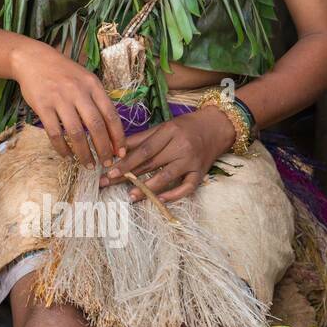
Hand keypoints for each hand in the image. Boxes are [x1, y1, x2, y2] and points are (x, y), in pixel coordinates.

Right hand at [11, 38, 127, 164]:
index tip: (121, 153)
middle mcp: (78, 92)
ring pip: (76, 133)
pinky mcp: (43, 106)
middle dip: (104, 149)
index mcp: (93, 85)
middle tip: (107, 164)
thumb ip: (97, 99)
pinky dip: (62, 148)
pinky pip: (55, 133)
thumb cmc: (63, 72)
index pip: (111, 115)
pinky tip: (67, 156)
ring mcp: (59, 99)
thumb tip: (111, 129)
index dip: (118, 137)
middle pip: (96, 126)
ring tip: (88, 164)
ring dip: (84, 153)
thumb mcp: (85, 79)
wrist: (33, 59)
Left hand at [100, 107, 236, 202]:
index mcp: (169, 132)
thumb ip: (141, 138)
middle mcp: (181, 146)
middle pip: (151, 163)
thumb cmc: (186, 126)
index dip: (126, 162)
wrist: (218, 127)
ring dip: (148, 187)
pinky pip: (188, 187)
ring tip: (130, 196)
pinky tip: (160, 199)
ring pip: (167, 176)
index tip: (109, 171)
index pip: (144, 150)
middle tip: (108, 184)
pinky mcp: (201, 173)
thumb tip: (117, 149)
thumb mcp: (163, 127)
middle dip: (128, 175)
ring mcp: (192, 161)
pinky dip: (175, 195)